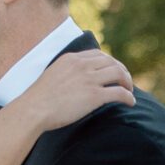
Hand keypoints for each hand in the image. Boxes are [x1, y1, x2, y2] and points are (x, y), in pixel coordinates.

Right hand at [13, 51, 134, 131]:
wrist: (33, 110)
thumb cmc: (38, 99)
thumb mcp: (52, 75)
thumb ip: (66, 73)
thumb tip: (74, 82)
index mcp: (71, 59)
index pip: (98, 54)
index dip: (110, 62)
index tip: (113, 71)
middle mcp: (82, 66)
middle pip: (111, 62)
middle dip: (122, 71)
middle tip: (126, 82)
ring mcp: (89, 80)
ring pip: (118, 73)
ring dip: (128, 82)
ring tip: (130, 91)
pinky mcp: (94, 96)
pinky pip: (119, 92)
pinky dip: (128, 97)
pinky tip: (131, 102)